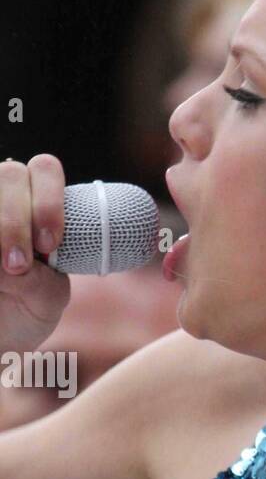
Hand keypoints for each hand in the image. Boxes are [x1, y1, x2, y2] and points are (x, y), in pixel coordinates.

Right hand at [0, 155, 70, 353]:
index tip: (48, 245)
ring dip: (0, 226)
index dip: (48, 202)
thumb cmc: (25, 308)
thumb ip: (43, 280)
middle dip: (16, 219)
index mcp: (38, 202)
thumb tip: (15, 267)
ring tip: (3, 270)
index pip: (45, 170)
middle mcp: (4, 193)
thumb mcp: (46, 299)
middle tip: (17, 264)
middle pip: (10, 174)